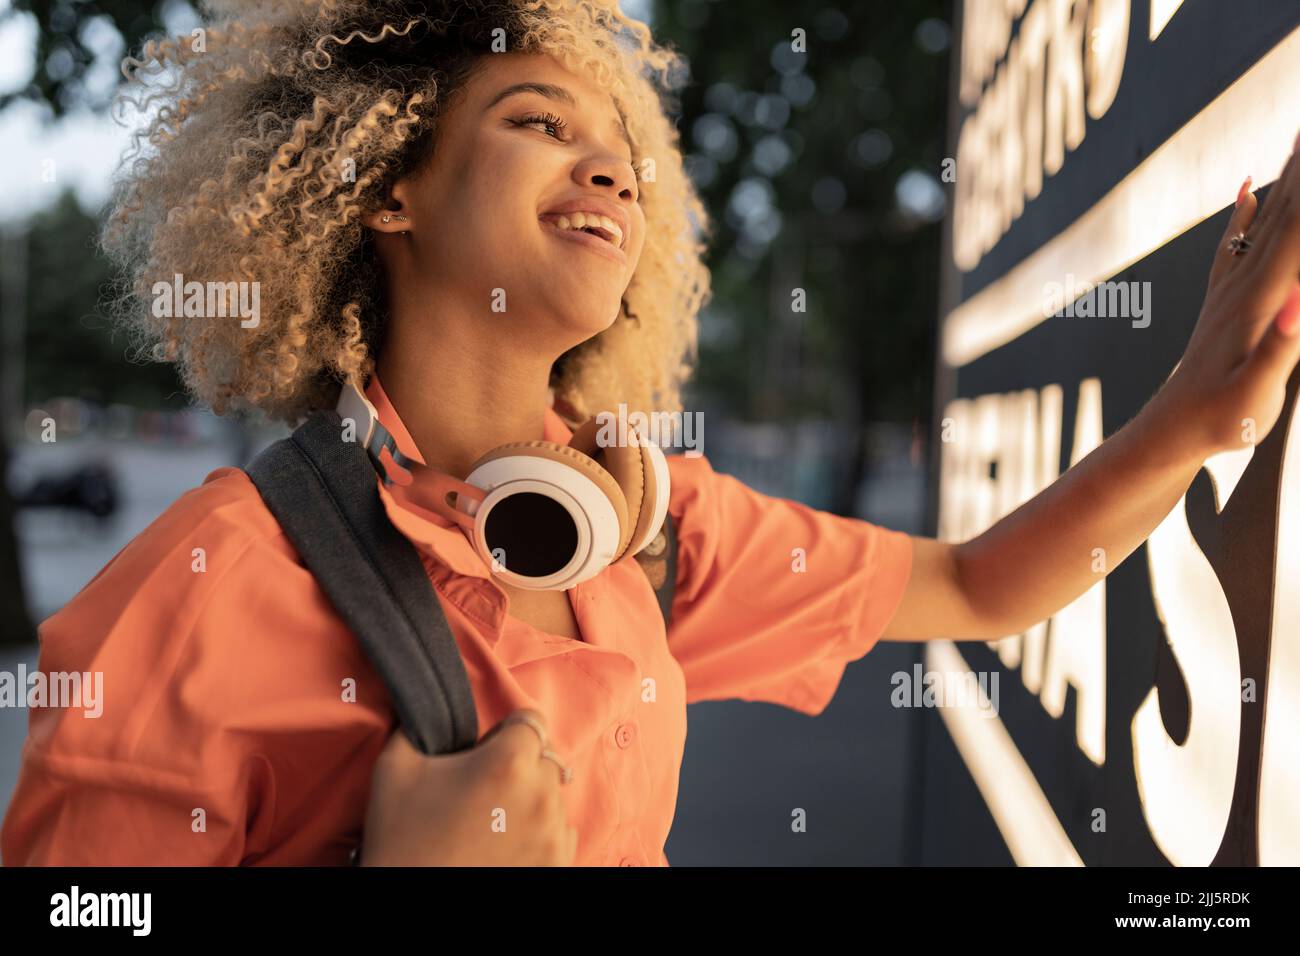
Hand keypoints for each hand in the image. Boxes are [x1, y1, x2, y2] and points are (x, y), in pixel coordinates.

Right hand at [359, 709, 577, 865]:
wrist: (409, 901)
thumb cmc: (401, 839)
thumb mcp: (394, 769)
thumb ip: (417, 728)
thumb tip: (426, 713)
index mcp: (507, 762)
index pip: (531, 720)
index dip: (508, 731)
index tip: (489, 749)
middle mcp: (541, 794)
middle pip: (545, 759)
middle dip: (520, 766)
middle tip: (485, 790)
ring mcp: (554, 833)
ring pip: (553, 797)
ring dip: (531, 801)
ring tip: (492, 823)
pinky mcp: (558, 863)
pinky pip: (562, 834)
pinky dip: (540, 833)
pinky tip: (506, 845)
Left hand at [1158, 133, 1299, 458]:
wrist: (1170, 432)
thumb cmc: (1219, 420)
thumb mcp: (1256, 393)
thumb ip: (1282, 347)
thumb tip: (1299, 303)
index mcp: (1263, 298)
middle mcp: (1246, 282)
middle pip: (1288, 207)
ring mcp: (1232, 287)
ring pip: (1269, 217)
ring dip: (1288, 172)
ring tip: (1298, 131)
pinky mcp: (1224, 299)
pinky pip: (1240, 242)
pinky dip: (1248, 210)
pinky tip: (1247, 185)